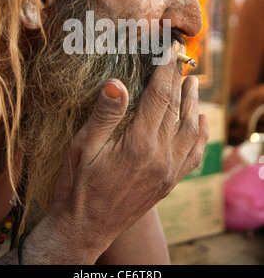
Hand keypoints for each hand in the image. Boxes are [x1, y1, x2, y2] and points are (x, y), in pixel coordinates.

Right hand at [43, 41, 208, 262]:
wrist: (86, 229)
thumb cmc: (78, 186)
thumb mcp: (83, 147)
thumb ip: (104, 115)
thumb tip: (117, 83)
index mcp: (139, 143)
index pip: (159, 95)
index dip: (165, 69)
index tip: (169, 49)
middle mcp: (161, 156)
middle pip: (175, 108)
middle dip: (178, 79)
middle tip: (181, 58)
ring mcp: (168, 171)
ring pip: (189, 129)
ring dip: (193, 103)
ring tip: (193, 83)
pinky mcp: (169, 182)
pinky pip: (193, 155)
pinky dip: (200, 135)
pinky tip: (199, 122)